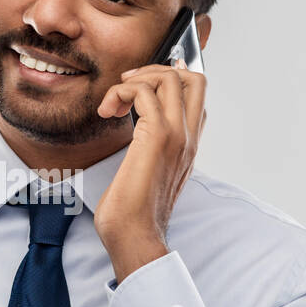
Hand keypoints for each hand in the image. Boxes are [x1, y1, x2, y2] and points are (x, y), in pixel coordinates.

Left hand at [94, 58, 206, 281]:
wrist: (135, 236)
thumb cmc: (134, 213)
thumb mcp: (147, 174)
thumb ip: (149, 152)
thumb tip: (134, 134)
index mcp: (189, 146)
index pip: (197, 96)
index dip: (171, 79)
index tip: (140, 86)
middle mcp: (189, 137)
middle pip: (193, 78)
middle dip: (156, 70)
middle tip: (128, 86)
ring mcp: (177, 135)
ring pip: (170, 77)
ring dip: (136, 79)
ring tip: (114, 103)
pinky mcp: (156, 137)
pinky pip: (142, 92)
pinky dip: (121, 92)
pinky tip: (108, 112)